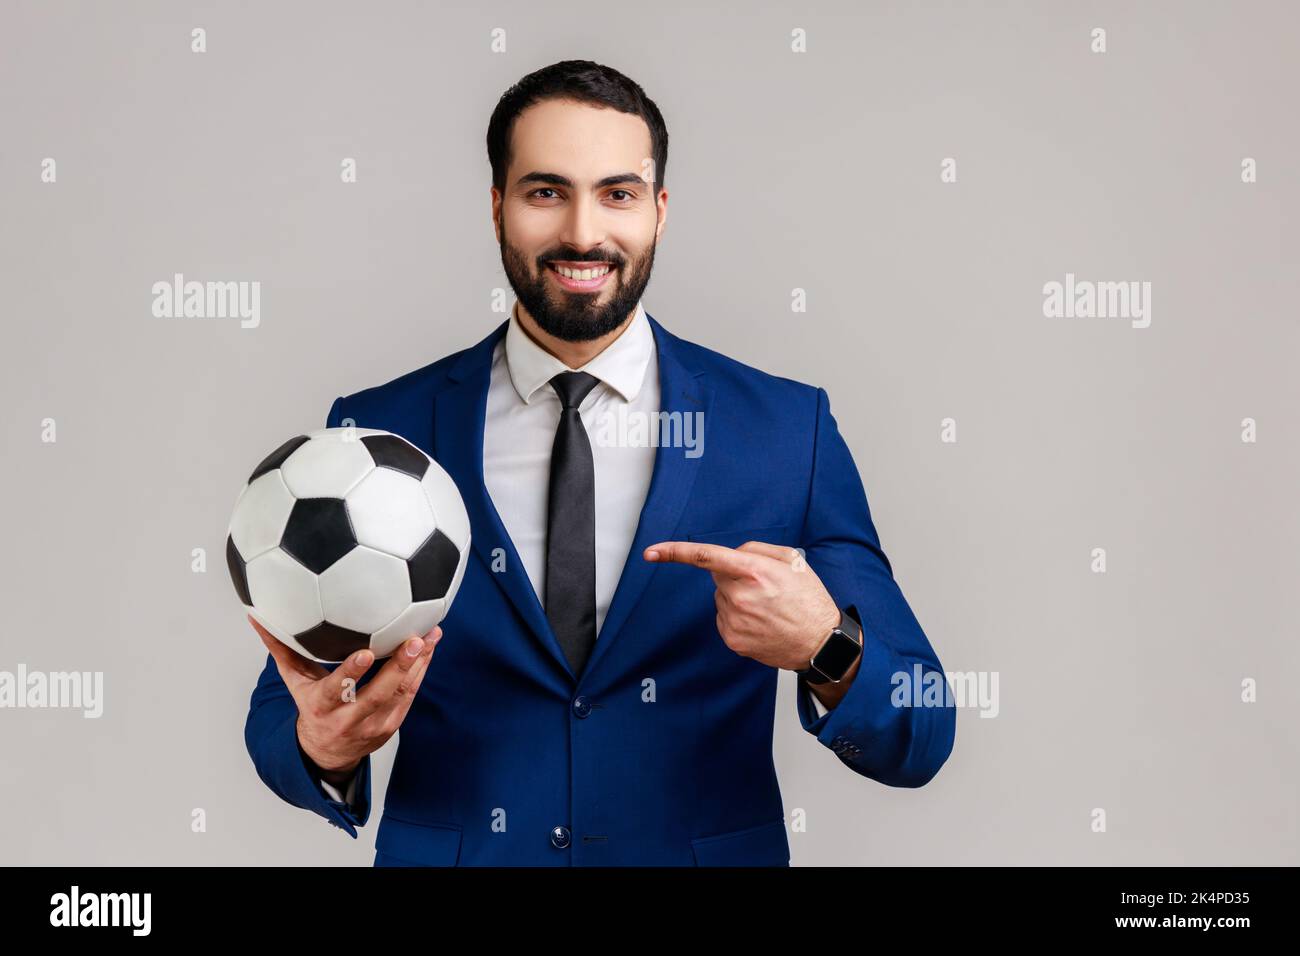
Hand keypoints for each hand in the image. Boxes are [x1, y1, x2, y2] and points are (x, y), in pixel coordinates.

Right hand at [249, 615, 440, 776]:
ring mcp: (375, 725)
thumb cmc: (311, 707)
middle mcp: (349, 719)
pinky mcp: (394, 724)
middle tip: (414, 639)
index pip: (337, 691)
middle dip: (398, 666)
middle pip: (377, 694)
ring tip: (431, 634)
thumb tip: (257, 616)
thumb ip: (281, 649)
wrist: (328, 753)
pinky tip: (430, 645)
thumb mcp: (294, 682)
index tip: (367, 653)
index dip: (351, 673)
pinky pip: (410, 694)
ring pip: (400, 693)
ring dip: (419, 663)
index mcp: (322, 707)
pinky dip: (422, 669)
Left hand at [643, 540, 840, 670]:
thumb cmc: (808, 600)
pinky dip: (738, 617)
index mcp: (754, 572)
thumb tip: (732, 554)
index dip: (675, 552)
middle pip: (718, 576)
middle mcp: (739, 596)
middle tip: (765, 588)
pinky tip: (761, 622)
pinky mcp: (732, 639)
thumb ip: (757, 549)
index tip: (651, 552)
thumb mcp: (792, 561)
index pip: (706, 557)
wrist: (820, 643)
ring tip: (767, 608)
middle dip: (734, 576)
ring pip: (721, 598)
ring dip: (737, 598)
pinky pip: (724, 617)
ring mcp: (734, 620)